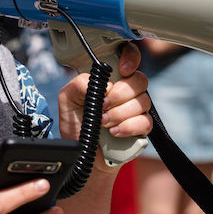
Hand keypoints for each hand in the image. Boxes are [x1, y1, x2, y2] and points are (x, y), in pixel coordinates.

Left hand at [57, 42, 151, 172]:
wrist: (83, 156)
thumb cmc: (77, 126)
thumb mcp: (67, 101)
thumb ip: (78, 84)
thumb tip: (103, 83)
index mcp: (111, 79)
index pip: (130, 57)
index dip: (131, 58)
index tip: (122, 69)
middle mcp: (127, 91)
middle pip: (140, 79)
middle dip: (120, 93)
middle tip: (103, 105)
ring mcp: (137, 109)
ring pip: (143, 101)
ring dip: (120, 113)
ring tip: (103, 122)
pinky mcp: (143, 128)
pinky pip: (145, 121)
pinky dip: (128, 126)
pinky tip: (114, 132)